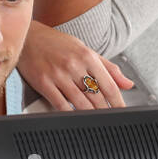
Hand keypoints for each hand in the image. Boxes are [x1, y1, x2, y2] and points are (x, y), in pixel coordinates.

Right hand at [18, 21, 133, 110]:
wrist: (29, 36)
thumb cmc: (57, 43)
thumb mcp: (86, 50)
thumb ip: (108, 68)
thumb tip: (128, 84)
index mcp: (87, 56)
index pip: (109, 85)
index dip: (118, 102)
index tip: (122, 111)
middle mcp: (74, 65)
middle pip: (96, 96)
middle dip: (106, 111)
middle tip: (111, 120)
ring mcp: (58, 75)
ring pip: (80, 103)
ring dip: (90, 115)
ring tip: (96, 122)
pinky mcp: (43, 83)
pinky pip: (60, 104)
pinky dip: (69, 114)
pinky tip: (74, 117)